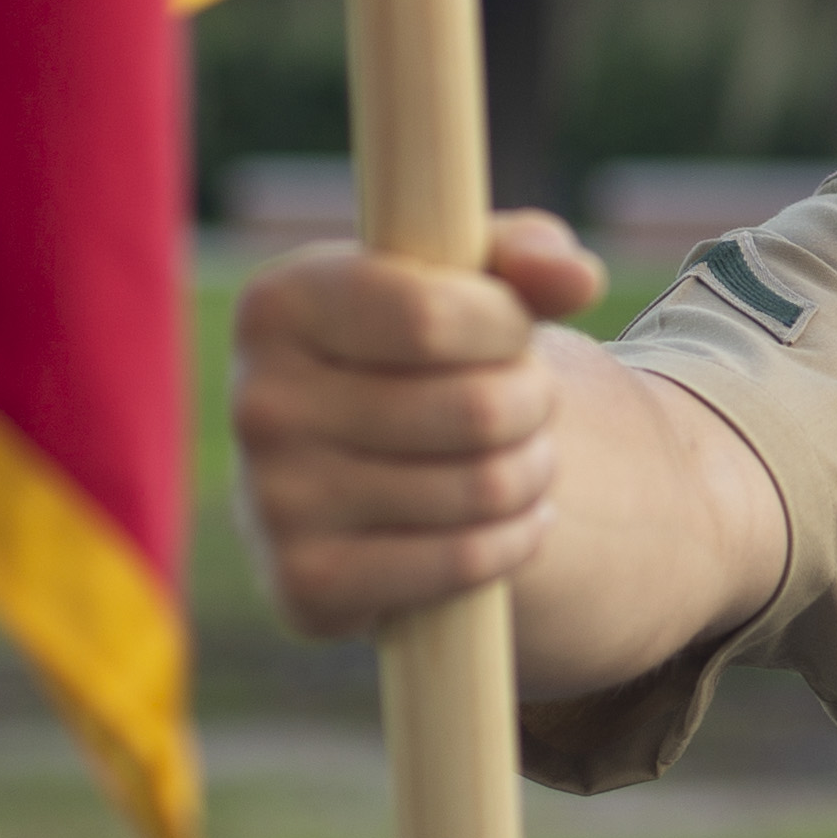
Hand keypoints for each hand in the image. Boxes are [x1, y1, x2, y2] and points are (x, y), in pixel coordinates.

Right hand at [231, 212, 610, 637]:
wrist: (356, 470)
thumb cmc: (422, 353)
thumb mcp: (464, 282)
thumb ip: (526, 254)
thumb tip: (578, 277)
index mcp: (278, 304)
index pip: (432, 315)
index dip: (506, 326)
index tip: (510, 331)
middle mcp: (258, 404)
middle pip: (476, 409)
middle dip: (534, 403)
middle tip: (528, 403)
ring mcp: (273, 501)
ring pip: (482, 487)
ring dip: (533, 470)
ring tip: (523, 456)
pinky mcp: (307, 584)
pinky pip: (464, 562)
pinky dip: (516, 538)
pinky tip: (516, 518)